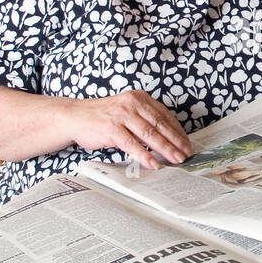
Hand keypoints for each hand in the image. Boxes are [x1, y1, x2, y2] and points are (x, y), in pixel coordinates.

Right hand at [62, 90, 191, 168]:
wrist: (74, 116)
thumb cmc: (102, 117)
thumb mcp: (126, 112)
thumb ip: (144, 120)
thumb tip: (165, 139)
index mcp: (139, 98)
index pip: (164, 115)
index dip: (178, 130)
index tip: (186, 143)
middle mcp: (132, 103)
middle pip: (160, 124)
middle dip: (175, 141)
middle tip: (186, 154)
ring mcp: (121, 115)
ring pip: (149, 134)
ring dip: (165, 149)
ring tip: (175, 160)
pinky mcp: (111, 128)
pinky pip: (132, 144)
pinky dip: (144, 155)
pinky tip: (153, 164)